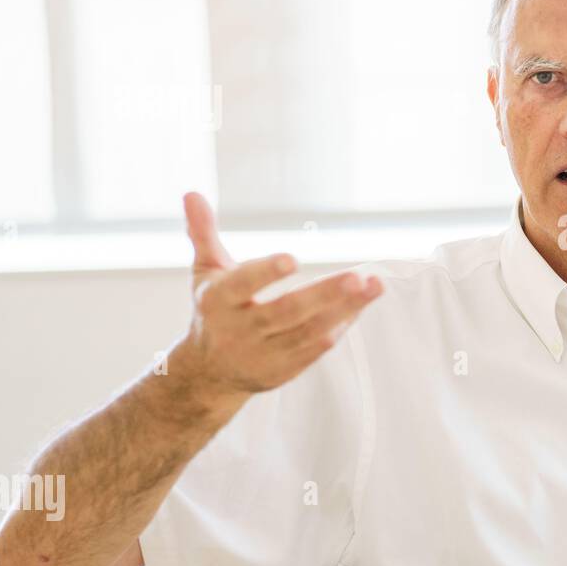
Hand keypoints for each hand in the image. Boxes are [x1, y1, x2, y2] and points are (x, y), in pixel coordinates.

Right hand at [175, 191, 383, 399]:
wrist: (208, 372)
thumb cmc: (214, 310)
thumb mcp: (205, 272)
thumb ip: (203, 234)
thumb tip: (191, 193)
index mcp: (218, 301)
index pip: (242, 285)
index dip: (265, 273)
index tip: (293, 259)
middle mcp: (241, 330)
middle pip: (287, 311)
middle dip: (324, 294)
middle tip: (357, 276)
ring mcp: (264, 353)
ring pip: (310, 332)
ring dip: (345, 309)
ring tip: (374, 285)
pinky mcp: (285, 371)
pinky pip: (317, 348)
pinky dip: (342, 325)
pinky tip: (363, 304)